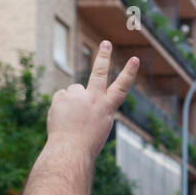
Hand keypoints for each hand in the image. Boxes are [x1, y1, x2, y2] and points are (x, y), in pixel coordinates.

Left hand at [46, 41, 138, 159]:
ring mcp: (77, 96)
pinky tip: (62, 119)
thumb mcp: (99, 126)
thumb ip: (94, 107)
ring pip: (74, 91)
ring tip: (72, 120)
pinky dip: (60, 107)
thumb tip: (78, 90)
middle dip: (104, 57)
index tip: (135, 59)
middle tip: (107, 43)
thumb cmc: (86, 143)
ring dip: (72, 101)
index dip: (129, 73)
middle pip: (100, 73)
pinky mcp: (61, 97)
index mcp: (107, 108)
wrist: (70, 151)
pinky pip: (61, 97)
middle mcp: (93, 98)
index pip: (121, 87)